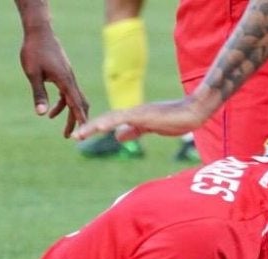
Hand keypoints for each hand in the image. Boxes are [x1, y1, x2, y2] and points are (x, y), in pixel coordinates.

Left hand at [19, 28, 88, 136]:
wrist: (39, 31)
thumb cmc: (34, 51)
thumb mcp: (33, 74)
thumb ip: (39, 94)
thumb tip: (41, 114)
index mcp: (65, 80)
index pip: (76, 103)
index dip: (81, 119)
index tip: (85, 132)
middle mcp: (70, 80)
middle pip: (79, 104)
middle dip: (76, 121)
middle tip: (69, 137)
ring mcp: (68, 77)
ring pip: (73, 100)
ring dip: (68, 115)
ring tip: (62, 130)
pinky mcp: (64, 75)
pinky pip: (67, 94)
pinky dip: (62, 104)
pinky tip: (52, 111)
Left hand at [72, 94, 213, 142]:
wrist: (193, 112)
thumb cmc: (176, 120)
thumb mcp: (150, 128)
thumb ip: (134, 131)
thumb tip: (118, 136)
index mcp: (133, 116)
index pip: (110, 122)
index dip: (95, 128)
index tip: (81, 136)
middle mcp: (133, 112)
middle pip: (107, 120)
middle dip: (90, 128)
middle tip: (75, 137)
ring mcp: (139, 112)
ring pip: (112, 119)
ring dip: (96, 126)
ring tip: (82, 134)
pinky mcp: (146, 115)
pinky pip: (126, 119)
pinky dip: (113, 123)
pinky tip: (103, 128)